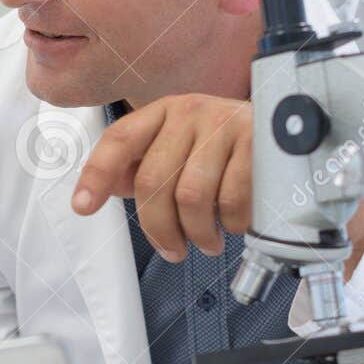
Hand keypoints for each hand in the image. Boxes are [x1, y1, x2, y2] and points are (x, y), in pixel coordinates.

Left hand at [71, 93, 252, 260]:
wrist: (281, 129)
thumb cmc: (219, 148)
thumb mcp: (174, 151)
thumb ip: (137, 169)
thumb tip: (103, 190)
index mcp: (161, 113)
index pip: (119, 140)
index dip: (96, 174)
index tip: (82, 206)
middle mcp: (189, 112)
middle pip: (154, 181)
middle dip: (160, 229)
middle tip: (174, 251)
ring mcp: (224, 124)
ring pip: (192, 195)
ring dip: (198, 232)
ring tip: (207, 242)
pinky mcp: (257, 142)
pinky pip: (233, 198)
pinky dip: (232, 223)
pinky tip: (235, 224)